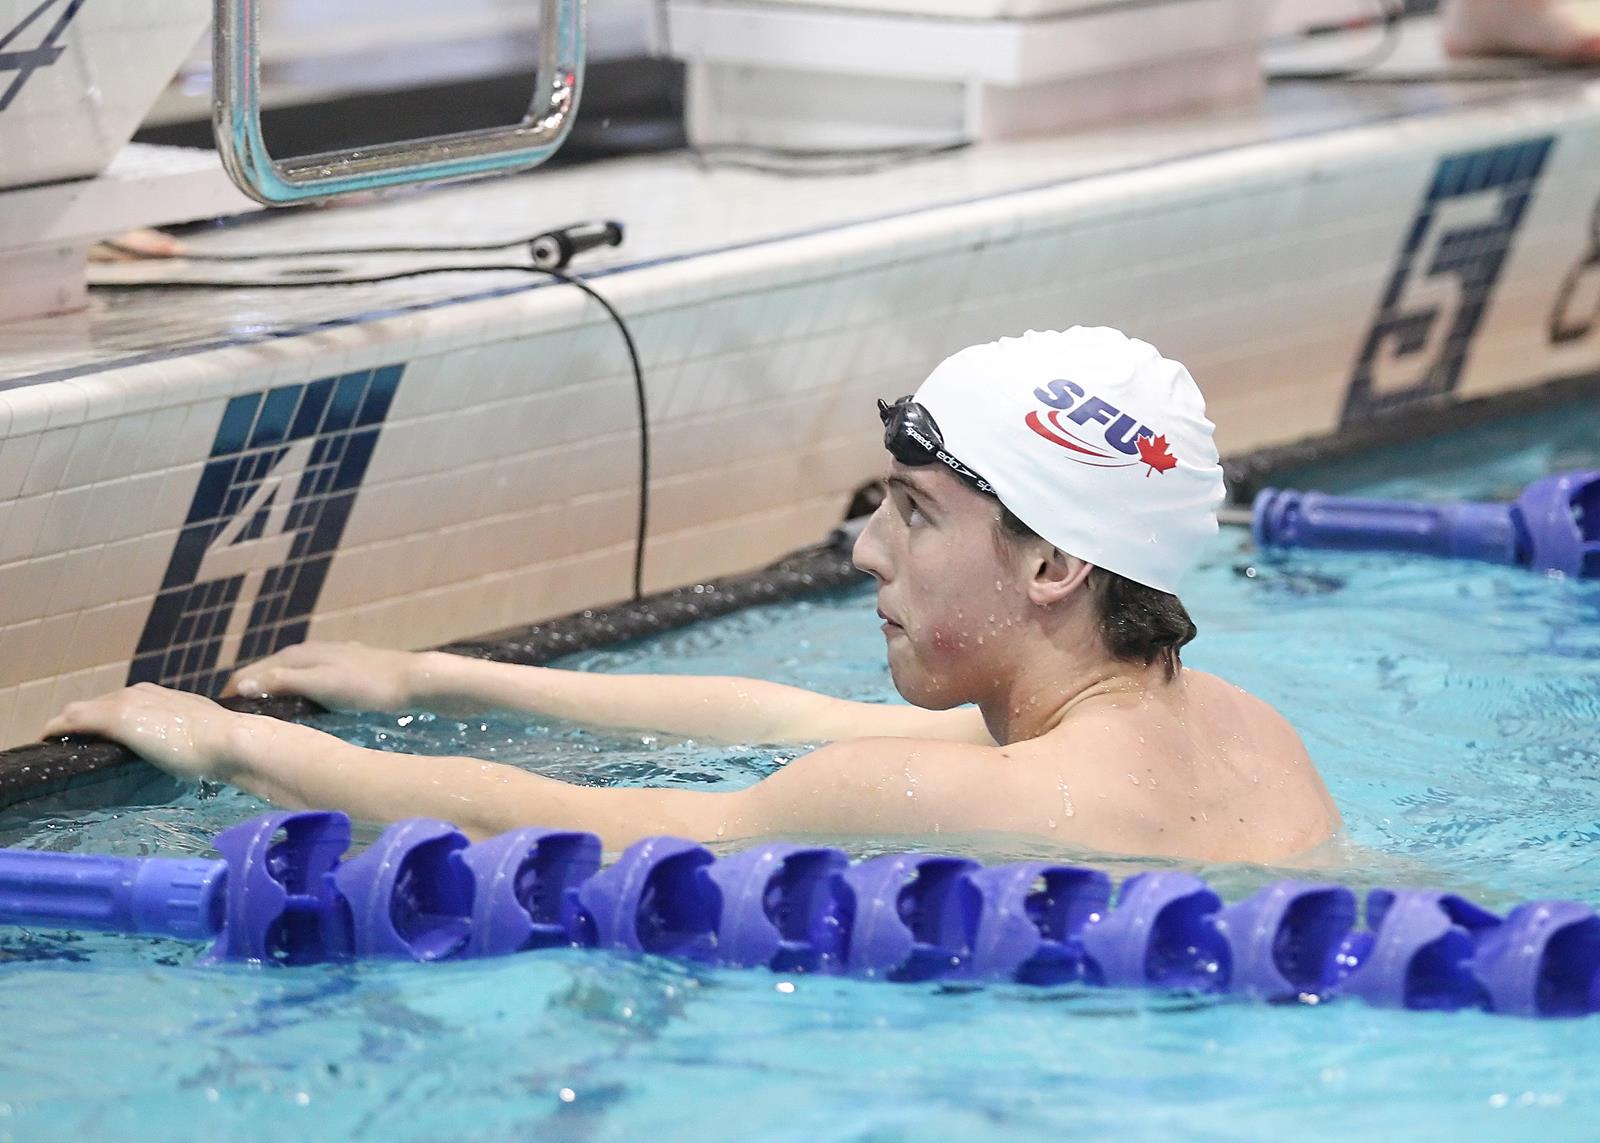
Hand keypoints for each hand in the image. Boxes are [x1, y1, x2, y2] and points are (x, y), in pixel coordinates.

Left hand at [44, 683, 246, 781]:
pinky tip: (47, 740)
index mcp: (165, 696)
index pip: (125, 703)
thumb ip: (192, 737)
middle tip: (76, 742)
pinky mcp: (115, 718)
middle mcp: (143, 692)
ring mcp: (127, 703)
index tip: (104, 736)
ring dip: (69, 725)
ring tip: (59, 742)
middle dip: (86, 720)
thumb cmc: (225, 745)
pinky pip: (72, 721)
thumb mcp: (204, 736)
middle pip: (100, 703)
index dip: (110, 717)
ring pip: (82, 709)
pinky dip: (57, 729)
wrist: (229, 741)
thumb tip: (197, 753)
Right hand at [223, 641, 418, 711]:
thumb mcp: (322, 685)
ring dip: (268, 688)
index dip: (234, 690)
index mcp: (298, 655)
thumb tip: (243, 685)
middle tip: (230, 716)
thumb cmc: (366, 686)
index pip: (254, 671)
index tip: (216, 713)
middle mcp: (308, 651)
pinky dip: (290, 688)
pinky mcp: (342, 667)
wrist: (411, 680)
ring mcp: (327, 657)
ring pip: (286, 672)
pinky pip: (305, 677)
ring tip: (256, 711)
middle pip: (267, 670)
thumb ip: (284, 682)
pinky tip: (295, 701)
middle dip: (247, 689)